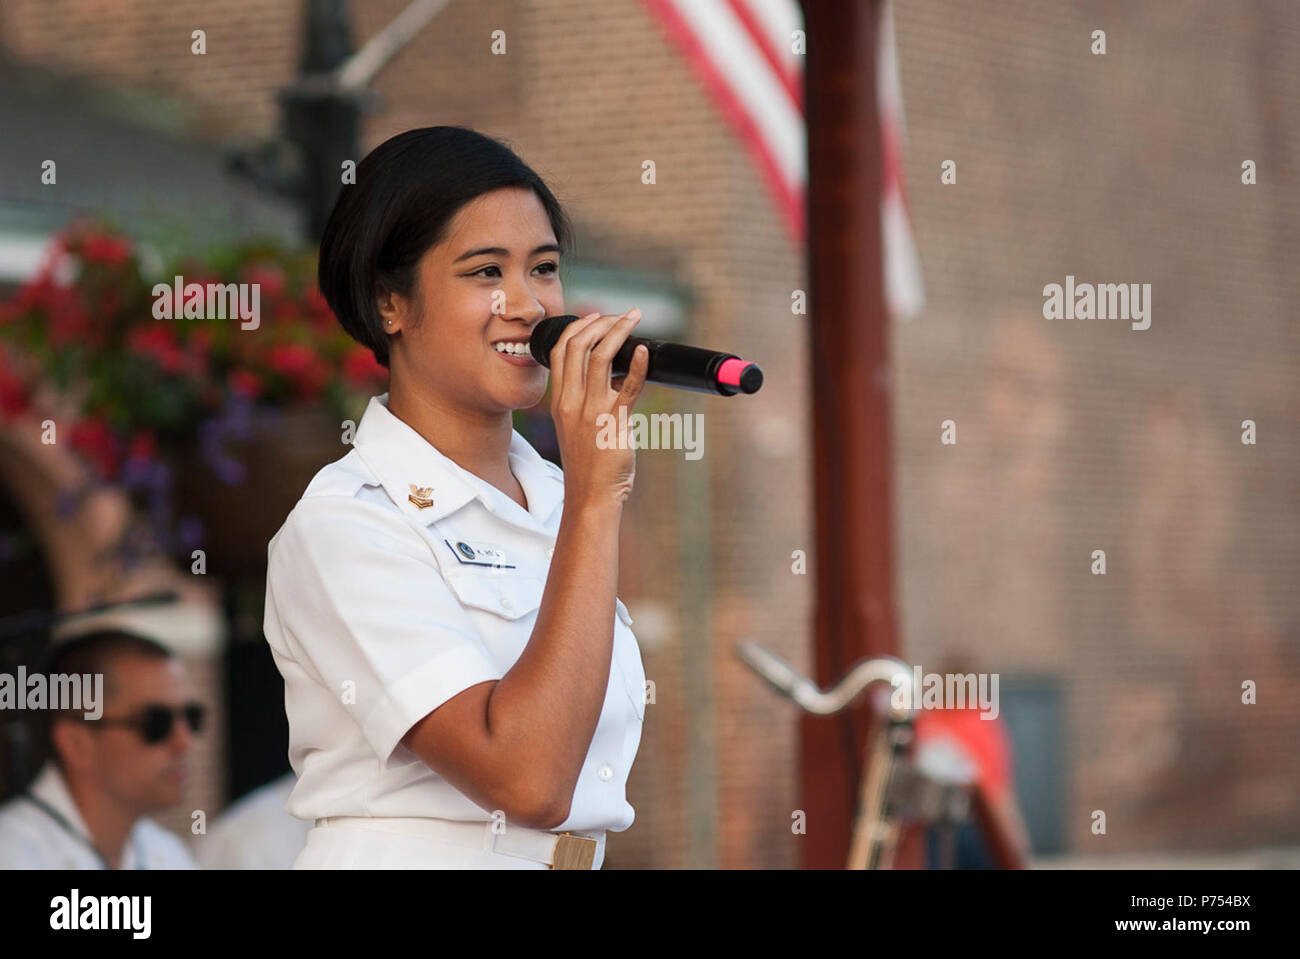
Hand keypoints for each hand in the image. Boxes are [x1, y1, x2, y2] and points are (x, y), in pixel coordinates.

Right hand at [546, 308, 649, 509]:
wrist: (591, 494)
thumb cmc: (589, 461)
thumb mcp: (577, 424)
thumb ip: (588, 398)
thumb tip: (614, 373)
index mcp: (561, 400)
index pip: (561, 350)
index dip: (578, 326)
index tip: (596, 316)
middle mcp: (571, 401)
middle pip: (578, 346)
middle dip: (601, 322)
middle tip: (622, 315)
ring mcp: (591, 411)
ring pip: (599, 358)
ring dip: (618, 332)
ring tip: (634, 318)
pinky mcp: (614, 423)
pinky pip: (626, 387)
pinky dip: (636, 365)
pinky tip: (644, 352)